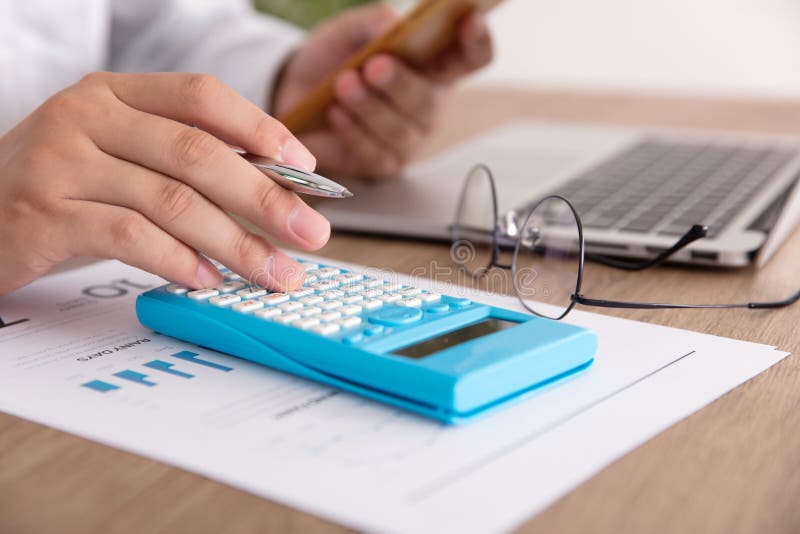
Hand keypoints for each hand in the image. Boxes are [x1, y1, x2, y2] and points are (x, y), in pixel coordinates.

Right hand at [0, 72, 329, 295]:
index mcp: (114, 92)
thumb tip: (275, 190)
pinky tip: (209, 280)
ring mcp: (60, 163)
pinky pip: (130, 236)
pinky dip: (179, 261)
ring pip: (171, 200)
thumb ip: (182, 161)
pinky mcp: (42, 214)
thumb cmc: (62, 188)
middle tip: (311, 233)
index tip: (307, 170)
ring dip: (235, 244)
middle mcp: (86, 116)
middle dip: (266, 199)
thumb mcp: (118, 156)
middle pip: (198, 154)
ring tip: (273, 273)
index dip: (262, 129)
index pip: (202, 95)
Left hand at [273, 3, 492, 178]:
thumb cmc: (336, 58)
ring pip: (400, 130)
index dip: (477, 42)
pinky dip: (354, 133)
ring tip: (344, 85)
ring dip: (371, 108)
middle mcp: (430, 105)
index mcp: (435, 67)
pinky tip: (336, 113)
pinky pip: (375, 154)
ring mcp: (410, 139)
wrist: (295, 91)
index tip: (469, 20)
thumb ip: (375, 23)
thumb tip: (393, 27)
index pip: (472, 58)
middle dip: (401, 83)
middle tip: (375, 66)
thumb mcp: (352, 30)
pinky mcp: (383, 164)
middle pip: (429, 100)